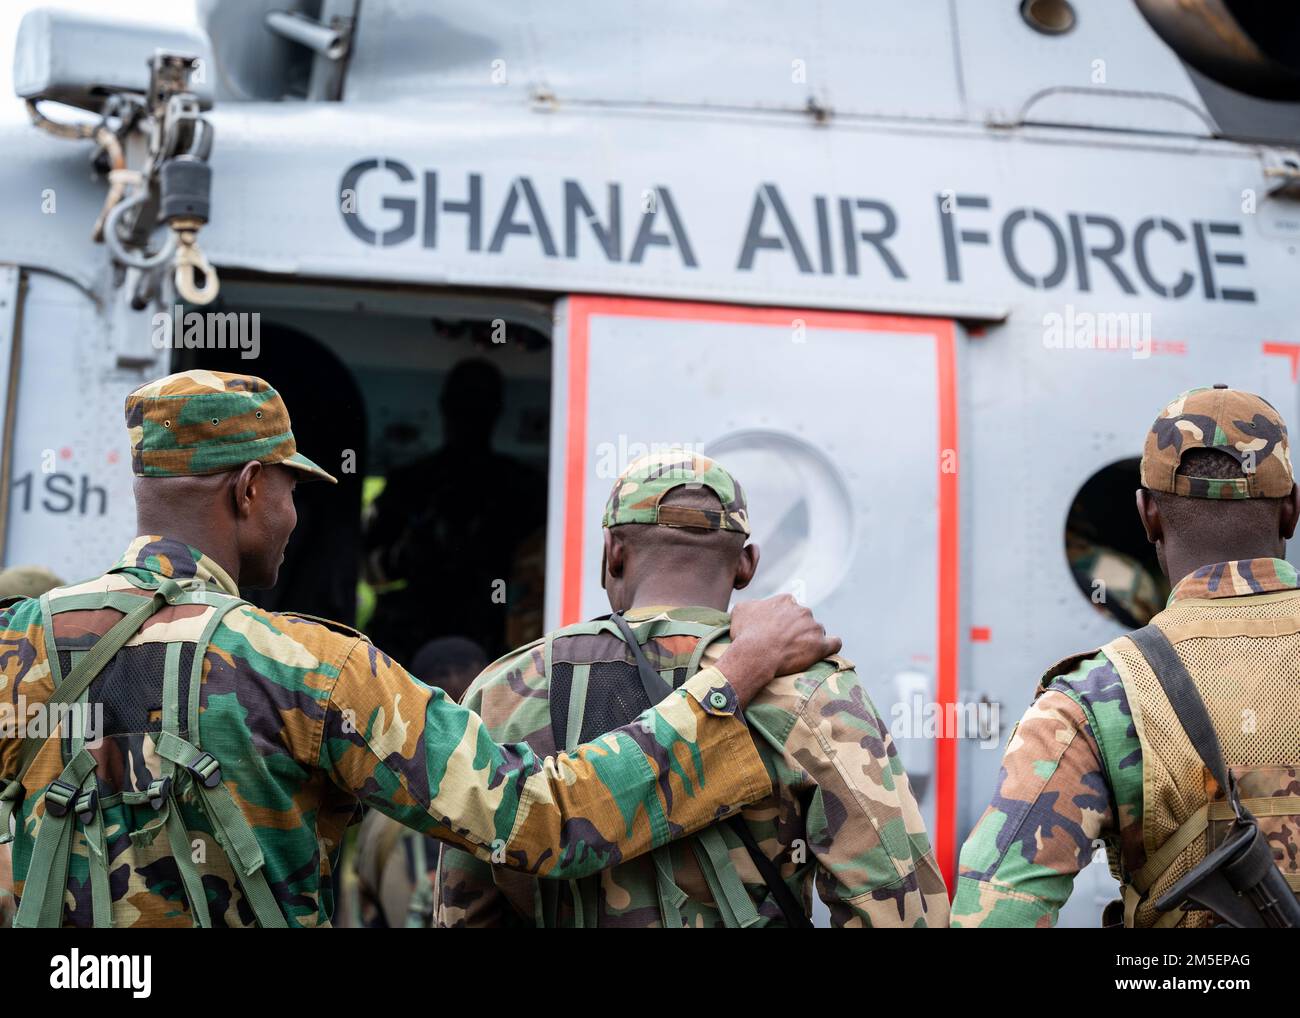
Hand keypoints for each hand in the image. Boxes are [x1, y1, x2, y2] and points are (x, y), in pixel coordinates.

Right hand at [715, 595, 840, 706]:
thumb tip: (754, 606)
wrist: (755, 655)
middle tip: (785, 643)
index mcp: (786, 600)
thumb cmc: (745, 634)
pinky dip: (831, 646)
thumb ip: (752, 604)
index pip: (790, 606)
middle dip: (797, 629)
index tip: (777, 629)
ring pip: (817, 631)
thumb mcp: (740, 610)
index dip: (784, 618)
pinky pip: (835, 643)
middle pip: (805, 618)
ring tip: (798, 652)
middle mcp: (802, 610)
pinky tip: (825, 650)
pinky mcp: (821, 645)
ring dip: (810, 639)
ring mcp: (813, 627)